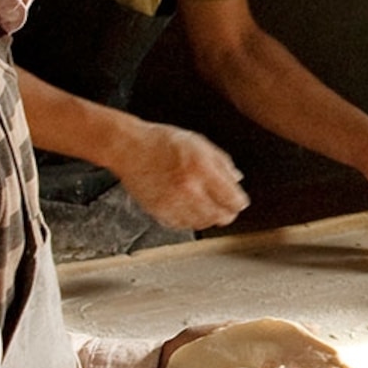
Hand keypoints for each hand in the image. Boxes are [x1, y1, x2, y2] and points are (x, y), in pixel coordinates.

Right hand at [114, 122, 246, 229]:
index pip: (233, 201)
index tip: (237, 201)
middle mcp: (188, 189)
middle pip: (220, 217)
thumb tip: (237, 180)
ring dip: (208, 217)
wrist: (129, 148)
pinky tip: (189, 209)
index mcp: (202, 170)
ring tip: (206, 206)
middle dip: (226, 212)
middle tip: (225, 207)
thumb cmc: (162, 142)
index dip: (238, 202)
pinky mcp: (158, 212)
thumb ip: (222, 163)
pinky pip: (182, 225)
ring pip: (202, 224)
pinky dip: (189, 220)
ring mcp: (172, 203)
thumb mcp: (200, 144)